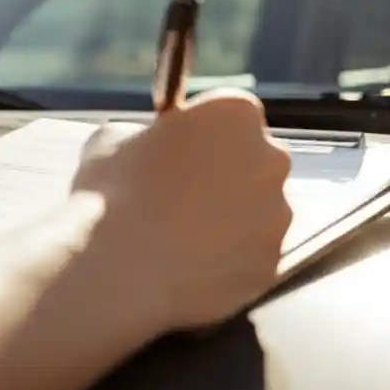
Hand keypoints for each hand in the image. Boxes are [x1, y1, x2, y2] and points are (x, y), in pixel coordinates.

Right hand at [73, 89, 291, 330]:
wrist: (119, 274)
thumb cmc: (111, 195)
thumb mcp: (112, 141)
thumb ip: (144, 135)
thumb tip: (146, 146)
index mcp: (235, 115)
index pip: (232, 116)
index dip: (206, 136)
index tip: (184, 154)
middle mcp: (270, 159)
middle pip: (256, 162)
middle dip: (227, 177)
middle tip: (184, 200)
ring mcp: (277, 216)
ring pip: (259, 214)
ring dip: (231, 222)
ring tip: (183, 242)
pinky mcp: (272, 264)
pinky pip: (253, 257)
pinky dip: (230, 263)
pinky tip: (191, 270)